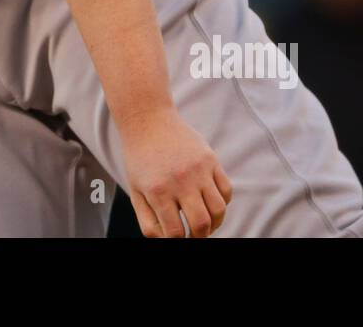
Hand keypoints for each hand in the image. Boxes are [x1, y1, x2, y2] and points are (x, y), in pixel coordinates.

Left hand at [120, 106, 232, 237]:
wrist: (148, 121)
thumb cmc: (140, 160)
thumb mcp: (136, 191)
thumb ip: (148, 221)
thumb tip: (167, 241)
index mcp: (158, 191)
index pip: (176, 232)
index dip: (179, 241)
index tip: (180, 239)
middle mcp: (180, 180)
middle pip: (202, 223)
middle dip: (200, 237)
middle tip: (195, 236)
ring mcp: (198, 169)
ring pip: (219, 209)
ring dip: (215, 223)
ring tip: (206, 225)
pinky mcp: (211, 159)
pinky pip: (226, 190)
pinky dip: (222, 203)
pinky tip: (210, 205)